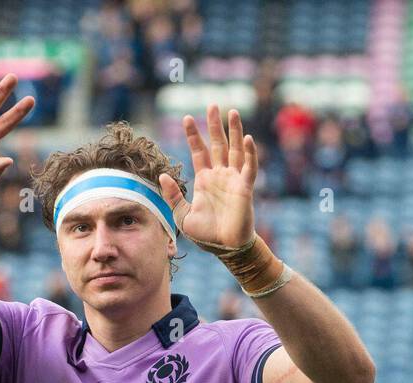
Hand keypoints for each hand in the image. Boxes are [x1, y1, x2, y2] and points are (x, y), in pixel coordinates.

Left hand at [158, 106, 257, 249]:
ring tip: (232, 111)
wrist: (225, 248)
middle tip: (212, 105)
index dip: (193, 135)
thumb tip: (162, 176)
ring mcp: (234, 179)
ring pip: (235, 149)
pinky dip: (249, 153)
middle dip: (214, 125)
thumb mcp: (182, 215)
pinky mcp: (245, 187)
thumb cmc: (206, 234)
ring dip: (235, 131)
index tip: (186, 118)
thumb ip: (173, 196)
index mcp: (204, 180)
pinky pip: (248, 167)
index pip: (198, 151)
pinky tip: (247, 138)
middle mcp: (220, 175)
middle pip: (217, 144)